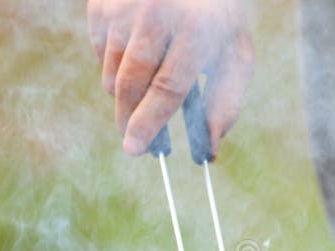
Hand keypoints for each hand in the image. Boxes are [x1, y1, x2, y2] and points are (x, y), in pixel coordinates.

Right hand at [88, 0, 253, 155]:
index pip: (167, 87)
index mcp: (196, 27)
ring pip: (112, 75)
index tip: (136, 149)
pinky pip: (100, 54)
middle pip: (131, 85)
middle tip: (134, 143)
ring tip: (148, 79)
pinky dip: (115, 64)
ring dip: (126, 92)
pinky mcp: (101, 3)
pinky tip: (137, 48)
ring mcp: (123, 5)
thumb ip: (225, 103)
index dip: (149, 123)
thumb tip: (210, 151)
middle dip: (129, 121)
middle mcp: (156, 13)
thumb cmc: (214, 17)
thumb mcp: (234, 52)